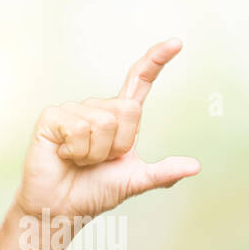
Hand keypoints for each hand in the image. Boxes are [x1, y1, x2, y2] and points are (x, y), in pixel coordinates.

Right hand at [12, 38, 199, 221]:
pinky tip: (65, 155)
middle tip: (102, 160)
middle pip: (129, 111)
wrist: (63, 207)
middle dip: (120, 144)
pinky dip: (77, 151)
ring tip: (81, 159)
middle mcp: (99, 108)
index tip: (176, 43)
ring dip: (96, 152)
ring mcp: (74, 110)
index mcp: (120, 118)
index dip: (156, 61)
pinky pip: (79, 127)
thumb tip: (196, 166)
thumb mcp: (136, 182)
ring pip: (104, 122)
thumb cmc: (96, 191)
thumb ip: (164, 173)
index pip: (140, 82)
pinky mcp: (52, 116)